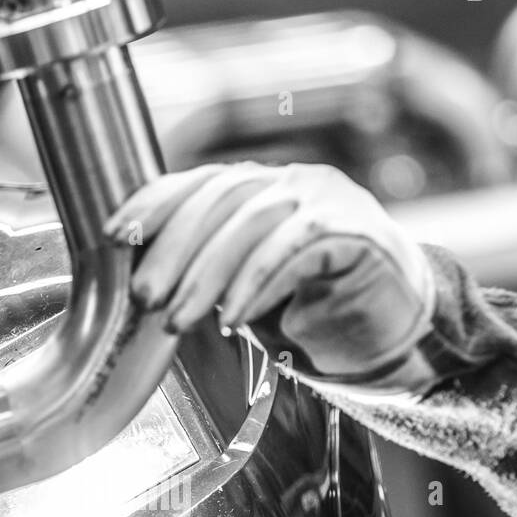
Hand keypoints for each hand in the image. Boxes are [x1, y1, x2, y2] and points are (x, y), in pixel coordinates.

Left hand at [105, 162, 435, 382]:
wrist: (399, 334)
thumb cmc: (321, 314)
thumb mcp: (251, 289)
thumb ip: (210, 271)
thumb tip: (143, 278)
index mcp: (264, 188)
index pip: (200, 183)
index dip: (154, 205)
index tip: (117, 236)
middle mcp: (293, 182)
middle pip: (220, 199)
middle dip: (173, 251)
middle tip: (145, 297)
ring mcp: (326, 200)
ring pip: (251, 223)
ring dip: (206, 277)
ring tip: (179, 320)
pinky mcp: (352, 230)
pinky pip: (291, 250)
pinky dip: (256, 285)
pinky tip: (233, 318)